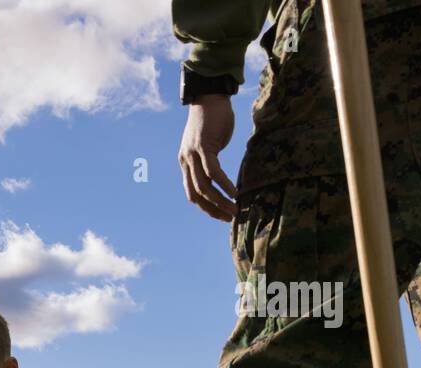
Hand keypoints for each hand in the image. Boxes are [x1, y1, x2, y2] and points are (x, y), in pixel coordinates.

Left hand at [178, 95, 236, 220]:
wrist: (210, 96)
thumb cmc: (213, 121)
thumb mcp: (208, 145)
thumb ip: (209, 162)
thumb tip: (218, 177)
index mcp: (185, 163)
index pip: (192, 193)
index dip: (205, 207)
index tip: (220, 214)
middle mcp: (186, 161)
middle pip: (196, 194)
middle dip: (213, 209)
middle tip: (229, 217)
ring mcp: (193, 154)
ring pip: (204, 186)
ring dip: (220, 201)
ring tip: (234, 209)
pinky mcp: (203, 146)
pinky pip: (213, 171)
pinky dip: (223, 184)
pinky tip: (234, 192)